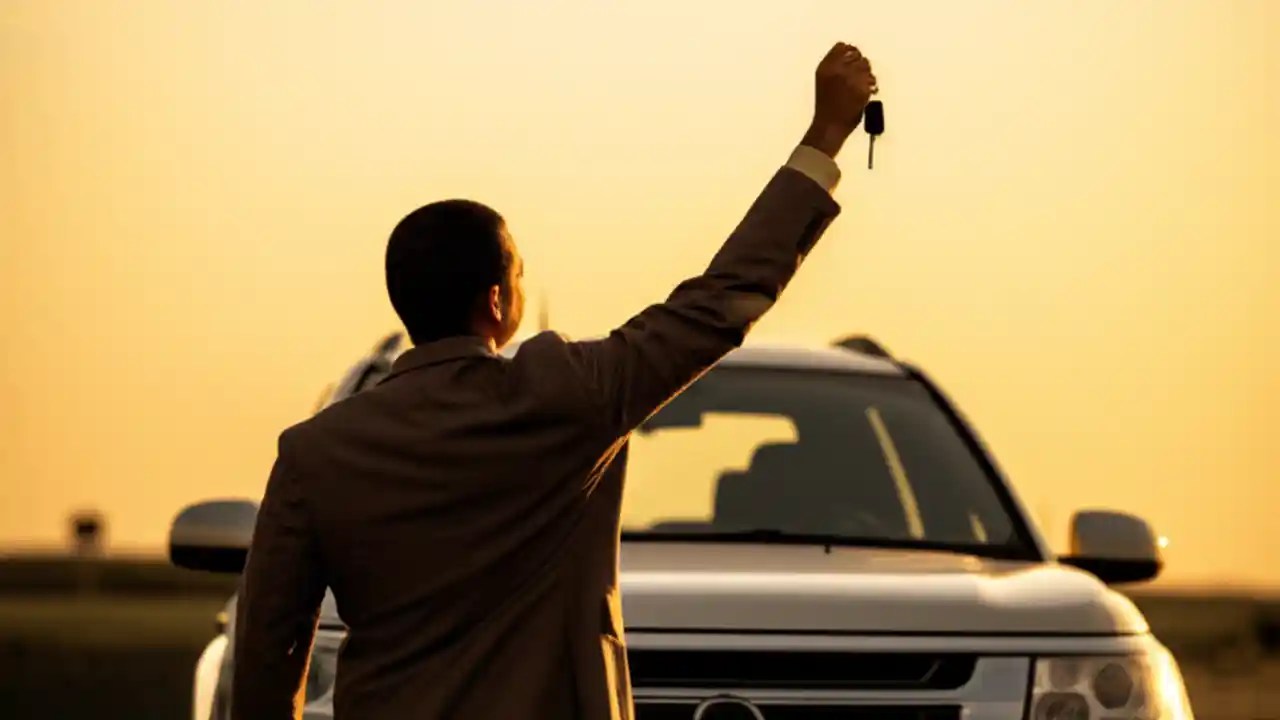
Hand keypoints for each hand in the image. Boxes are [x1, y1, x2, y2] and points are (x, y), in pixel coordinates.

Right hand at [802, 42, 877, 157]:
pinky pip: (872, 79)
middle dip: (859, 63)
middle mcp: (838, 70)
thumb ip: (833, 66)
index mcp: (825, 67)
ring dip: (866, 73)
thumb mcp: (822, 80)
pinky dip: (871, 85)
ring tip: (861, 85)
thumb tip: (850, 54)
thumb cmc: (826, 106)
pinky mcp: (862, 89)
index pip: (841, 47)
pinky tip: (866, 92)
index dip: (849, 51)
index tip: (852, 57)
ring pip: (866, 65)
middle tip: (858, 75)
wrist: (829, 126)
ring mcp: (851, 79)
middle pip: (856, 54)